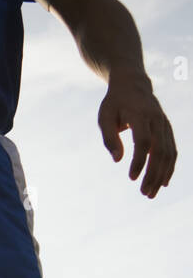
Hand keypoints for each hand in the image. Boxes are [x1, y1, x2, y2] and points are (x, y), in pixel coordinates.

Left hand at [98, 71, 176, 198]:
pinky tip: (163, 183)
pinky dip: (169, 167)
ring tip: (151, 193)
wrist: (132, 84)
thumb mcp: (104, 117)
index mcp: (140, 115)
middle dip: (153, 174)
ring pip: (168, 152)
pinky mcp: (167, 129)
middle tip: (144, 194)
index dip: (139, 161)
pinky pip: (172, 150)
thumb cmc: (114, 103)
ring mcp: (164, 124)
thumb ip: (109, 138)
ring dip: (161, 175)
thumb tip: (117, 160)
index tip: (131, 178)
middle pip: (159, 150)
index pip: (143, 141)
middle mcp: (156, 119)